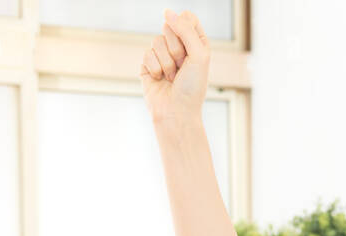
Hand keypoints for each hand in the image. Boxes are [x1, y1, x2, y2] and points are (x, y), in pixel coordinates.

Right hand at [139, 8, 210, 126]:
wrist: (176, 113)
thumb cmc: (192, 88)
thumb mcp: (199, 54)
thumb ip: (185, 29)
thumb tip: (166, 12)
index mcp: (196, 42)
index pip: (187, 18)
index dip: (185, 29)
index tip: (190, 47)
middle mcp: (178, 46)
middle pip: (170, 26)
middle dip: (176, 48)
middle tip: (181, 67)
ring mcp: (161, 55)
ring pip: (157, 40)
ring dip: (166, 62)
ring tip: (171, 77)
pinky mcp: (147, 65)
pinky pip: (147, 54)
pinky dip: (155, 68)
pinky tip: (160, 80)